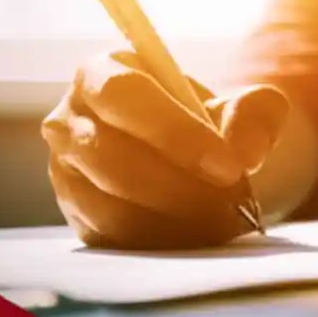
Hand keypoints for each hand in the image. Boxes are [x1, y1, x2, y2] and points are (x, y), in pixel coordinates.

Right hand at [41, 50, 289, 249]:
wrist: (176, 158)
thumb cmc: (198, 122)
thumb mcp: (232, 106)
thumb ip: (253, 115)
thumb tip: (247, 152)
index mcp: (99, 75)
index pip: (123, 96)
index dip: (175, 132)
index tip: (227, 166)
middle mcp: (67, 121)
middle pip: (112, 157)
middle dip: (178, 186)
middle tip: (231, 204)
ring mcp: (64, 173)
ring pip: (109, 204)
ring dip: (171, 219)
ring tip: (221, 221)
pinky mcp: (75, 216)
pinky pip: (112, 236)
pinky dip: (159, 241)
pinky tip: (196, 235)